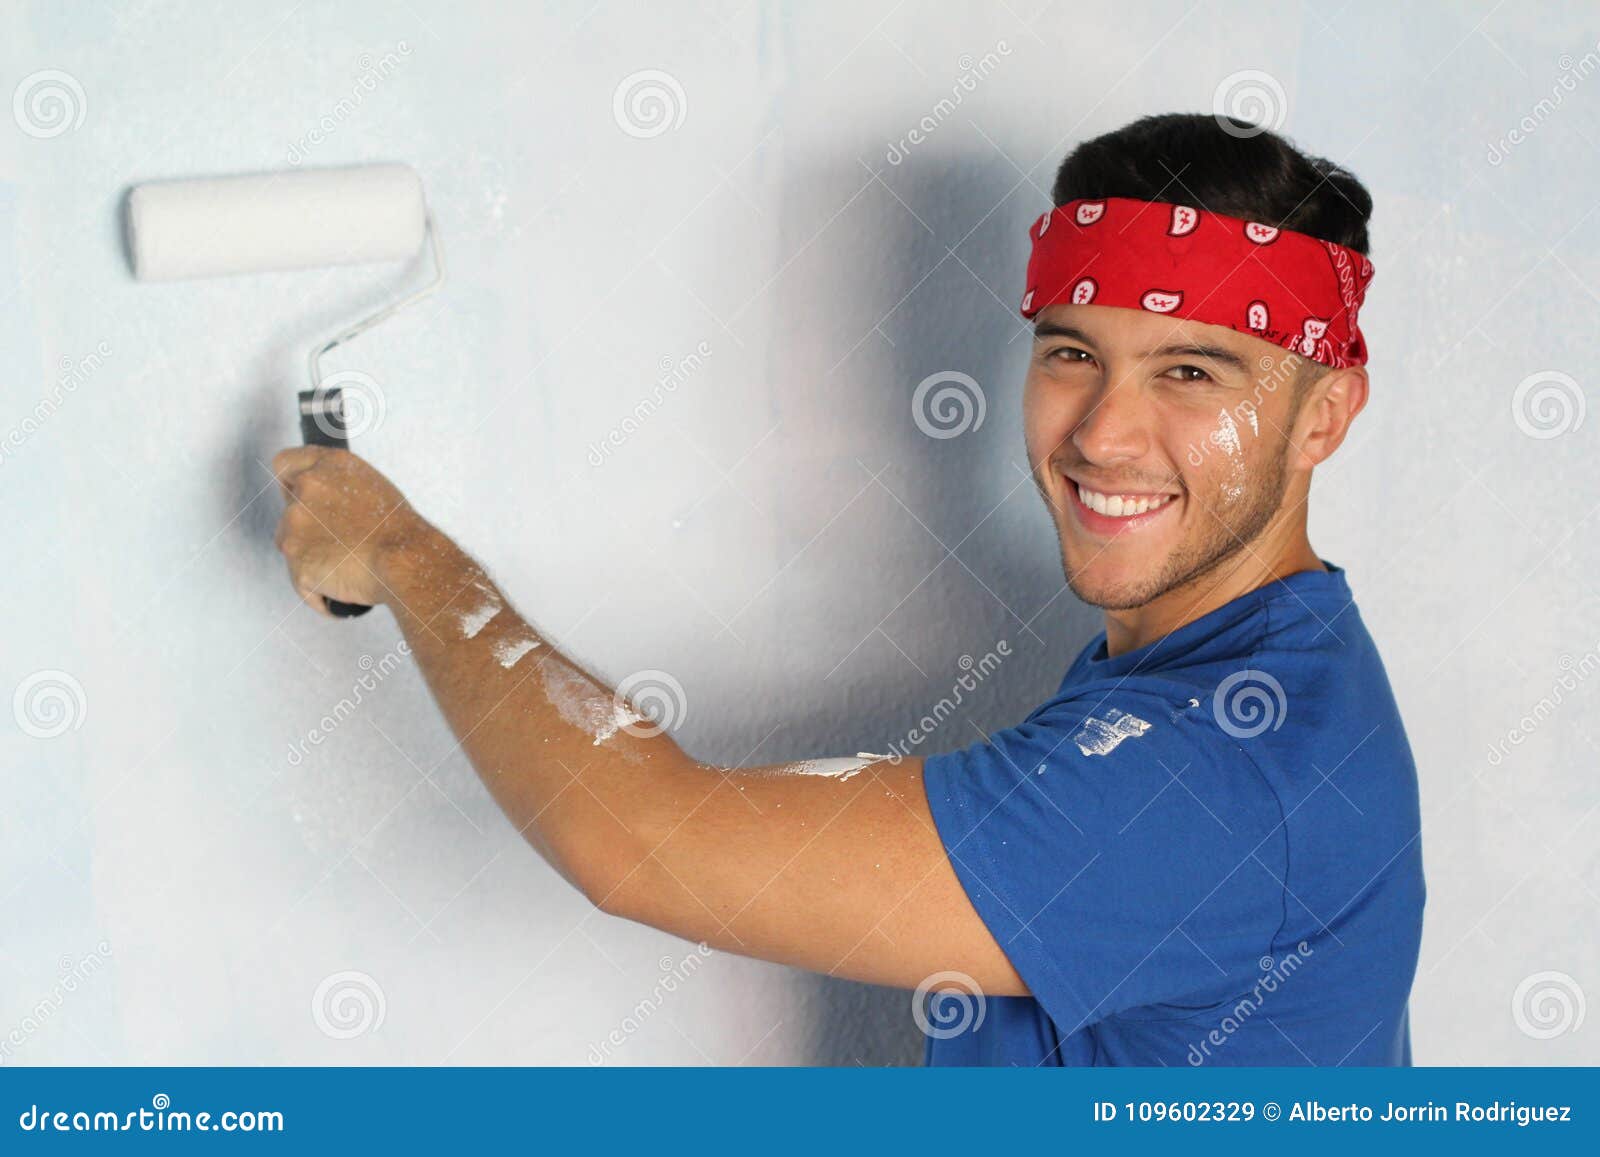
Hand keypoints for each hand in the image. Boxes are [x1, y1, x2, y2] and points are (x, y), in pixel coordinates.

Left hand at [272, 447, 425, 614]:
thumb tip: (327, 503)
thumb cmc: (400, 531)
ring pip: (291, 547)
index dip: (291, 484)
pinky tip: (345, 586)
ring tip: (348, 567)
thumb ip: (339, 487)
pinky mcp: (296, 561)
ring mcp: (295, 525)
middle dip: (307, 530)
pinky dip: (320, 590)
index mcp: (329, 466)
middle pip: (288, 512)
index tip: (298, 498)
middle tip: (339, 543)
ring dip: (313, 559)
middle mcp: (307, 488)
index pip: (285, 463)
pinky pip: (302, 582)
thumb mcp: (373, 489)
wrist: (406, 561)